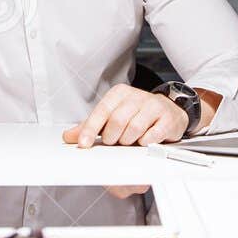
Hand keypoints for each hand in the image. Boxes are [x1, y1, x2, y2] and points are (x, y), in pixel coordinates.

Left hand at [63, 84, 189, 147]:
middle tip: (114, 142)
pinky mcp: (168, 119)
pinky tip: (144, 141)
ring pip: (134, 128)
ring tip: (130, 140)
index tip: (83, 144)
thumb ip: (90, 126)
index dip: (90, 128)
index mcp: (120, 94)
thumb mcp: (112, 115)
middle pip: (118, 120)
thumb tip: (69, 136)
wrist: (169, 111)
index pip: (102, 110)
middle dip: (112, 137)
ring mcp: (154, 106)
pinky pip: (152, 136)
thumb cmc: (138, 114)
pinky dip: (145, 143)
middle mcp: (137, 96)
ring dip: (129, 140)